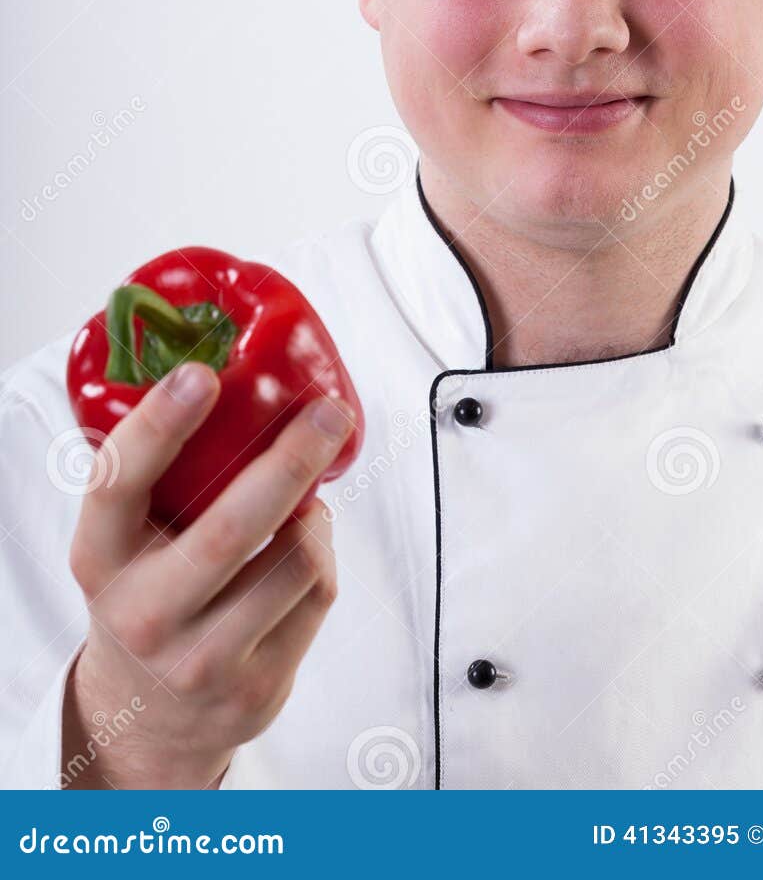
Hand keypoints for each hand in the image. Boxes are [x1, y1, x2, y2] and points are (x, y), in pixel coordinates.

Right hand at [61, 360, 353, 788]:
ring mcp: (201, 658)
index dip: (159, 425)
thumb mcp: (129, 542)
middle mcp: (144, 613)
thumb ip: (163, 477)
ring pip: (295, 558)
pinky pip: (317, 593)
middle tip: (327, 412)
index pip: (119, 484)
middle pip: (232, 528)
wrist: (149, 720)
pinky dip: (320, 557)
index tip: (201, 374)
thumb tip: (238, 377)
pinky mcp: (256, 687)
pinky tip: (297, 555)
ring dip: (313, 516)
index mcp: (102, 559)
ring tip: (301, 505)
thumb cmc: (151, 595)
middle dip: (291, 459)